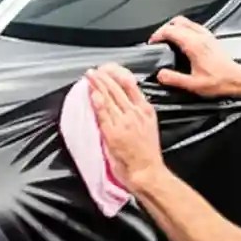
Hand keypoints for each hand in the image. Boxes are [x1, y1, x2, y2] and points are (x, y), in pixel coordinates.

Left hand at [85, 63, 165, 191]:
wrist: (147, 171)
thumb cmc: (148, 153)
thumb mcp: (150, 126)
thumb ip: (139, 113)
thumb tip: (129, 102)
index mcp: (145, 110)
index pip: (130, 86)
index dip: (118, 75)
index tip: (108, 69)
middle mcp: (135, 113)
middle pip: (117, 89)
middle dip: (104, 77)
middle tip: (94, 70)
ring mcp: (123, 122)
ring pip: (109, 98)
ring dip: (98, 85)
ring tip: (90, 76)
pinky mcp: (112, 133)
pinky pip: (103, 113)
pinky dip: (97, 102)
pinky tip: (92, 93)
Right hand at [148, 16, 240, 97]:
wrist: (238, 81)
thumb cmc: (220, 82)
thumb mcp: (193, 85)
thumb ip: (173, 79)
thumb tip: (160, 74)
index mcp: (194, 44)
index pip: (170, 30)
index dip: (157, 34)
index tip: (152, 42)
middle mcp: (201, 37)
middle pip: (177, 21)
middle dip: (164, 29)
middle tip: (158, 40)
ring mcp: (207, 36)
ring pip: (187, 22)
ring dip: (175, 28)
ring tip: (168, 39)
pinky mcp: (212, 39)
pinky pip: (195, 27)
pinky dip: (185, 30)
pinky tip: (184, 42)